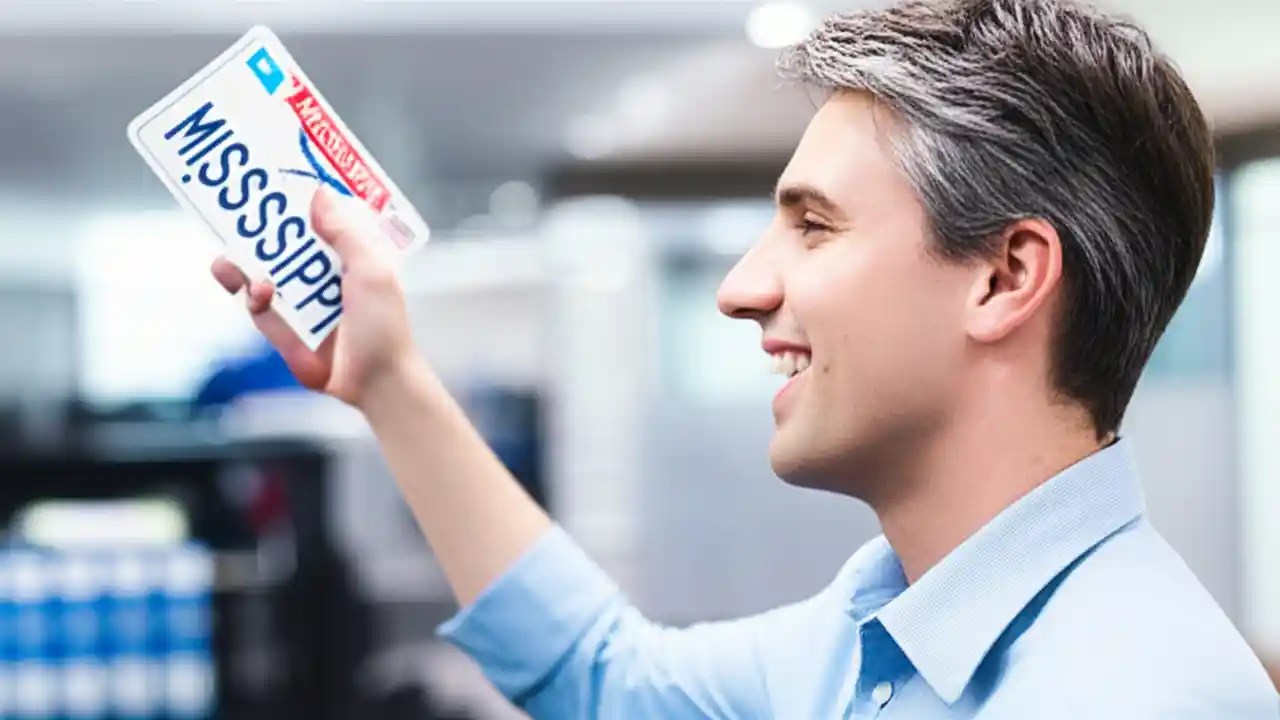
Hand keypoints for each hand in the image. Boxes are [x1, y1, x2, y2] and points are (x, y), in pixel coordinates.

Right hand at [211, 186, 417, 407]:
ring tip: (231, 253)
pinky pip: (256, 303)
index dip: (301, 192)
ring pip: (259, 267)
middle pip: (280, 235)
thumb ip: (346, 233)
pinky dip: (253, 295)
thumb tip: (318, 192)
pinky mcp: (283, 326)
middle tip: (232, 203)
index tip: (276, 167)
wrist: (375, 381)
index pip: (322, 212)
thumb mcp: (372, 271)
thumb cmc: (384, 325)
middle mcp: (321, 269)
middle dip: (256, 220)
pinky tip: (261, 291)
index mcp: (349, 251)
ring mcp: (300, 297)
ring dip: (242, 259)